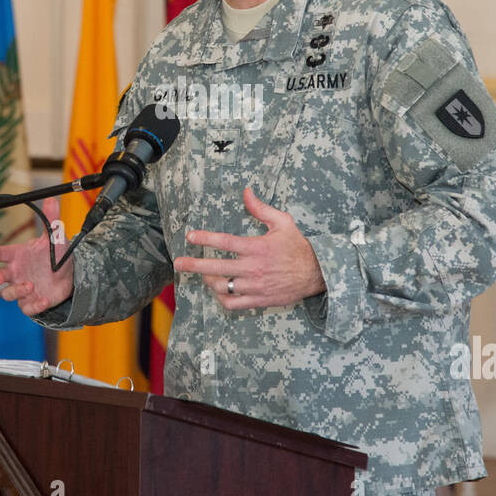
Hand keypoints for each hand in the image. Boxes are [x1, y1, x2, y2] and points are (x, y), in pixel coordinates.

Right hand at [0, 196, 74, 315]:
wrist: (68, 276)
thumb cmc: (54, 256)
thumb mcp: (55, 238)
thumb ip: (51, 220)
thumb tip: (50, 199)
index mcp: (17, 256)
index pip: (0, 253)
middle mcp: (15, 273)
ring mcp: (21, 288)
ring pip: (8, 294)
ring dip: (16, 290)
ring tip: (30, 285)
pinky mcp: (30, 302)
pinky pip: (27, 308)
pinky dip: (34, 305)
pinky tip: (44, 299)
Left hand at [172, 186, 326, 310]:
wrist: (317, 274)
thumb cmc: (298, 247)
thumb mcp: (283, 222)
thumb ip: (261, 208)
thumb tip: (246, 191)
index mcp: (257, 248)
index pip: (225, 242)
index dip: (205, 238)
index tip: (190, 236)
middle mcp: (253, 268)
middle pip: (216, 268)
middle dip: (194, 265)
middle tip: (178, 263)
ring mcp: (255, 286)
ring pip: (222, 287)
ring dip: (208, 281)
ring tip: (202, 275)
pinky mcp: (258, 300)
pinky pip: (233, 304)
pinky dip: (222, 298)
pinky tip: (218, 290)